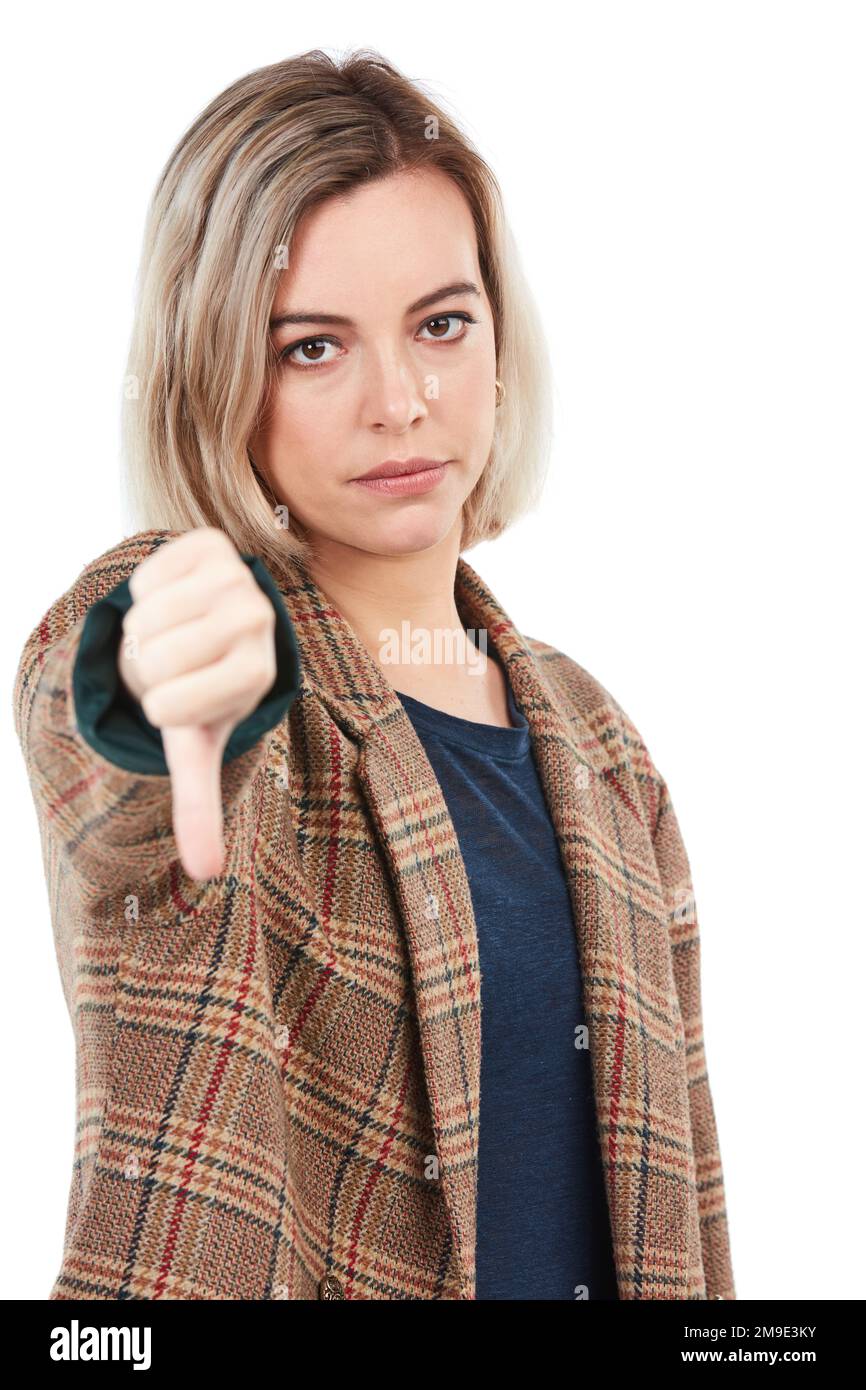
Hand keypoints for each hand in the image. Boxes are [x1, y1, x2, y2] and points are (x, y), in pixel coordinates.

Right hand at [118, 527, 277, 879]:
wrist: (216, 629)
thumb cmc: (202, 693)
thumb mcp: (199, 746)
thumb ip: (201, 806)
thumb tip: (206, 872)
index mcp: (258, 674)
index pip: (169, 703)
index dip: (160, 705)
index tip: (186, 700)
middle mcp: (260, 621)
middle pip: (154, 656)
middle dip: (149, 665)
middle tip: (177, 664)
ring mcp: (240, 577)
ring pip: (145, 613)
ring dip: (144, 628)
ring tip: (175, 634)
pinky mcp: (212, 544)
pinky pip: (147, 573)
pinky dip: (145, 591)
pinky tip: (174, 600)